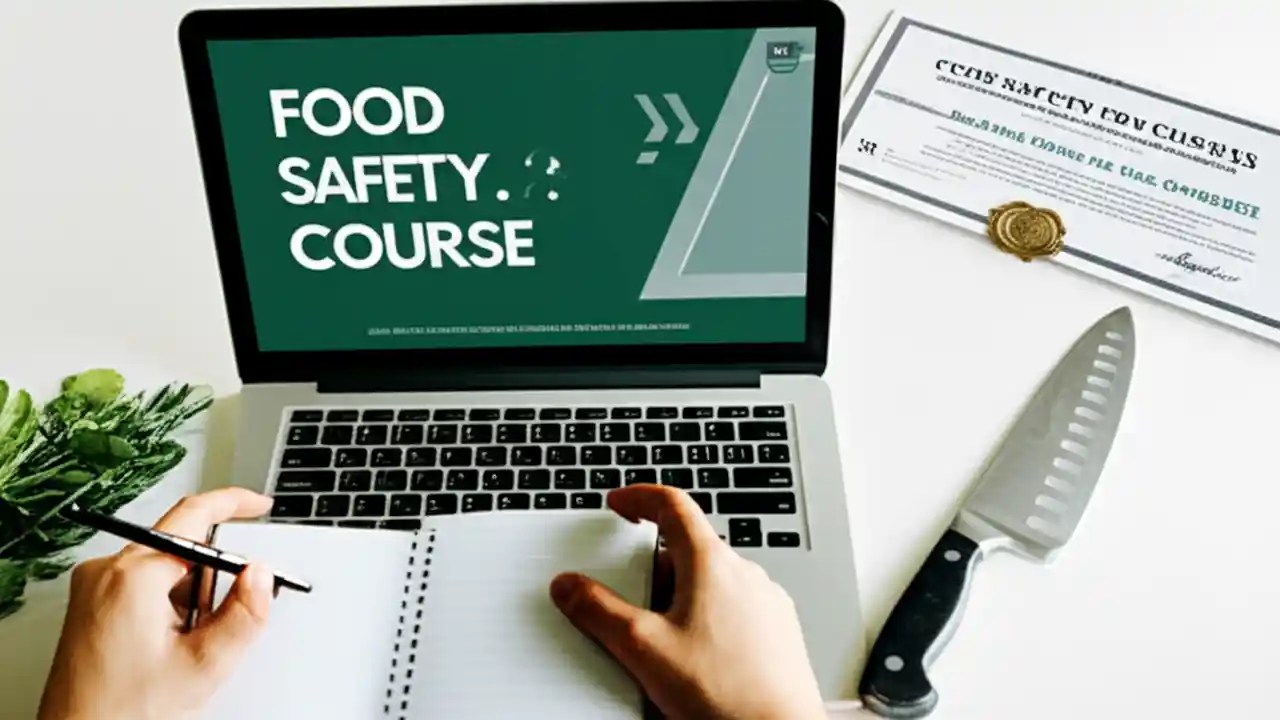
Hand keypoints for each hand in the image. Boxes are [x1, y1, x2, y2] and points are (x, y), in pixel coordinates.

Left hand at [39, 488, 276, 719]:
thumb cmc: (121, 713)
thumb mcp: (202, 666)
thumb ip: (243, 615)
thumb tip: (261, 575)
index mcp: (132, 576)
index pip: (193, 514)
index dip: (235, 504)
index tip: (259, 505)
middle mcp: (106, 572)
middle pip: (182, 549)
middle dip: (212, 581)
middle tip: (215, 625)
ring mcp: (94, 587)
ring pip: (166, 570)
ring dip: (189, 600)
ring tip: (181, 647)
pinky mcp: (91, 604)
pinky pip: (144, 586)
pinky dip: (168, 608)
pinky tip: (165, 647)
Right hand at [550, 485, 825, 719]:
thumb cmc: (725, 695)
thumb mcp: (643, 649)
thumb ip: (599, 612)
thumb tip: (570, 587)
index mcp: (712, 563)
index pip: (672, 504)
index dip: (639, 497)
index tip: (619, 504)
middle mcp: (745, 574)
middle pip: (688, 549)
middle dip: (653, 569)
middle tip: (629, 602)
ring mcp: (766, 601)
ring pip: (711, 581)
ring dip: (681, 596)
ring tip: (662, 642)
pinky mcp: (777, 630)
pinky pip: (734, 608)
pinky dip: (708, 618)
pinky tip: (696, 658)